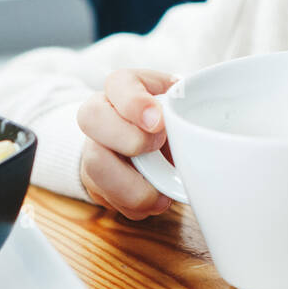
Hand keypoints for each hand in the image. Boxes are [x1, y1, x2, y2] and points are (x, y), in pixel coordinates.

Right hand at [76, 68, 177, 219]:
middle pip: (91, 117)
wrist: (154, 141)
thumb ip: (186, 109)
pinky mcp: (95, 181)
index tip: (159, 122)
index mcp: (124, 87)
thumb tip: (197, 131)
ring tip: (162, 193)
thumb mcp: (181, 104)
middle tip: (157, 147)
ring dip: (132, 185)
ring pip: (94, 164)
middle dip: (129, 139)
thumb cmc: (171, 118)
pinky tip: (155, 199)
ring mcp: (93, 147)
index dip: (136, 104)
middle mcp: (100, 115)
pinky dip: (136, 205)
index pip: (118, 83)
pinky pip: (108, 198)